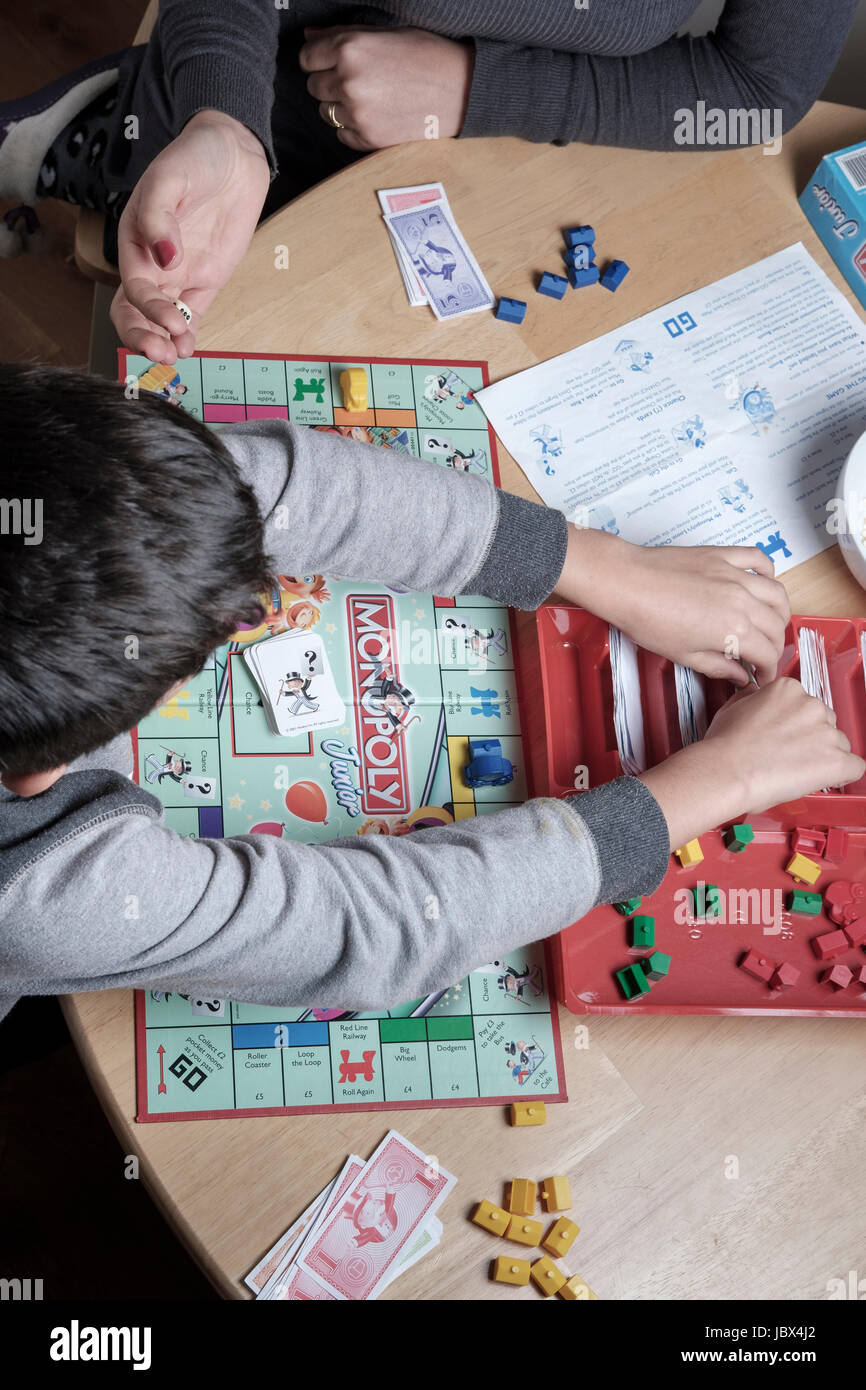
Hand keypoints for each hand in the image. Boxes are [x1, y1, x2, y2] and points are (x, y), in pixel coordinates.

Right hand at [111, 110, 269, 363]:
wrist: (233, 154)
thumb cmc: (194, 158)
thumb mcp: (170, 178)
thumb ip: (159, 216)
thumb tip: (165, 258)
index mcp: (134, 241)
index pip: (133, 287)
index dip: (148, 310)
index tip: (170, 320)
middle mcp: (152, 263)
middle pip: (135, 312)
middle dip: (143, 336)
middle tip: (162, 354)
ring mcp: (178, 275)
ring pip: (160, 320)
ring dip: (164, 341)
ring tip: (177, 354)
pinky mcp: (204, 280)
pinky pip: (191, 314)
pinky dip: (186, 334)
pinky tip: (188, 347)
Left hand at [299, 26, 473, 149]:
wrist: (461, 90)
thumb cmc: (426, 55)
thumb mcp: (385, 33)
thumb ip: (342, 34)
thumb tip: (310, 37)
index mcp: (350, 49)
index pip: (307, 58)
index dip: (318, 59)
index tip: (332, 62)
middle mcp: (349, 81)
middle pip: (314, 87)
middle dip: (329, 82)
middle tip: (358, 80)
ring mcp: (358, 113)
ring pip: (326, 113)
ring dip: (340, 106)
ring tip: (370, 98)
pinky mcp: (368, 138)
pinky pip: (342, 135)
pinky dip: (353, 127)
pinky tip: (376, 115)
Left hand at [556, 527, 789, 685]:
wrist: (626, 583)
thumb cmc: (647, 621)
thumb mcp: (684, 655)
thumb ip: (719, 667)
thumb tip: (740, 677)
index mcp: (734, 630)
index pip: (767, 653)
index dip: (768, 670)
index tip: (761, 676)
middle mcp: (743, 600)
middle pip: (776, 625)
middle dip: (774, 646)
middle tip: (762, 654)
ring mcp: (735, 575)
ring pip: (777, 593)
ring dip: (780, 611)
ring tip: (770, 623)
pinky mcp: (723, 556)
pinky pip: (758, 558)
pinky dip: (767, 570)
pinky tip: (762, 581)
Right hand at [639, 679, 864, 848]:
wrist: (726, 771)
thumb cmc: (725, 745)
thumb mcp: (733, 706)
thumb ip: (754, 698)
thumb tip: (757, 697)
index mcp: (789, 690)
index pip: (805, 705)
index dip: (796, 725)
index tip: (785, 737)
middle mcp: (812, 705)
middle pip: (825, 723)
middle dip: (811, 740)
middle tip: (788, 757)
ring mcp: (827, 733)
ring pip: (839, 745)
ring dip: (823, 757)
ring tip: (796, 771)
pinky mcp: (837, 761)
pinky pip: (855, 767)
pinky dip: (841, 775)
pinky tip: (822, 779)